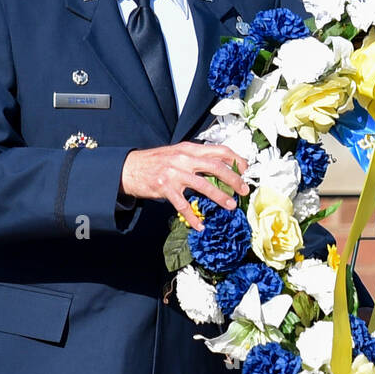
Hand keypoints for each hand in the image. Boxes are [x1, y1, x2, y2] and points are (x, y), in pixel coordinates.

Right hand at [120, 143, 249, 230]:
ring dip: (220, 197)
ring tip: (231, 205)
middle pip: (216, 167)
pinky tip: (200, 225)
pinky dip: (193, 217)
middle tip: (244, 189)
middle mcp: (184, 159)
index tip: (246, 169)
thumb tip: (221, 166)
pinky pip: (183, 205)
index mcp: (189, 148)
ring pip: (203, 186)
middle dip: (234, 179)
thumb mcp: (178, 153)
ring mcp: (174, 173)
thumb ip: (197, 158)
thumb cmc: (156, 162)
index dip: (236, 159)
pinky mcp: (165, 188)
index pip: (219, 150)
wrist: (129, 168)